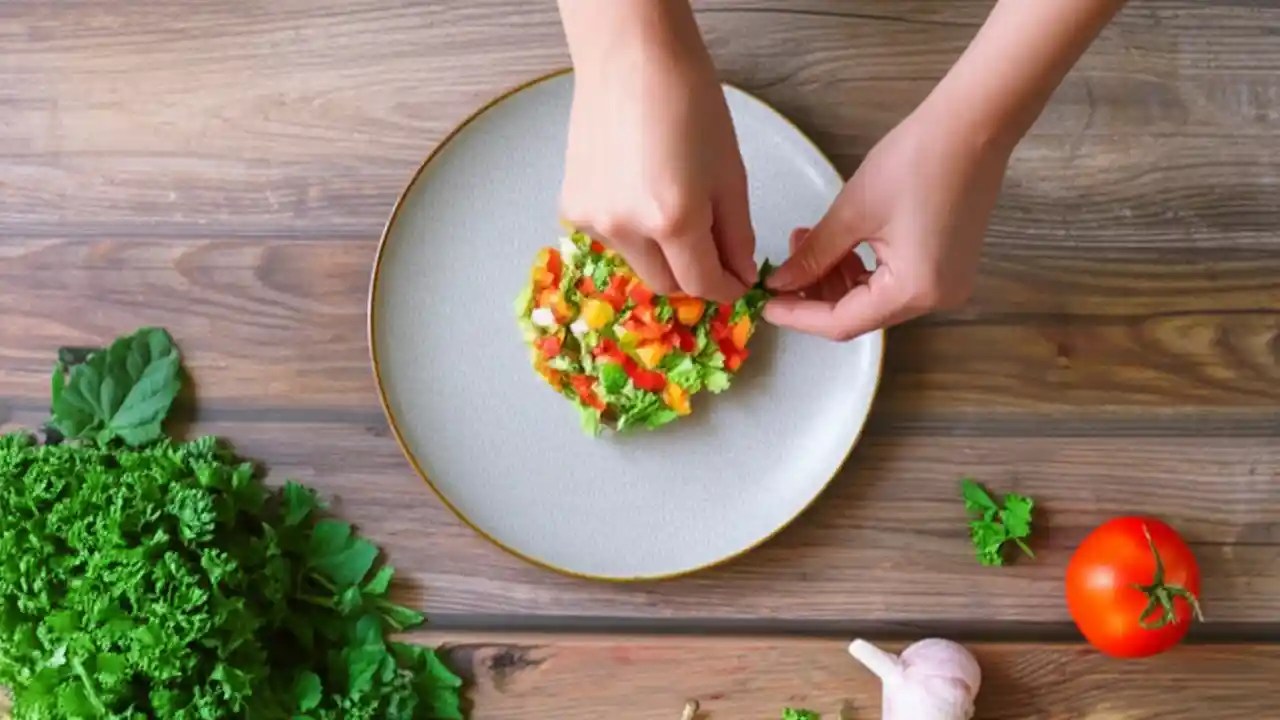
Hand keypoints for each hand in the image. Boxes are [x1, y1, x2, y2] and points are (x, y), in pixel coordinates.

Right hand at [558, 4, 754, 301]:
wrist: (630, 59)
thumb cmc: (692, 104)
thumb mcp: (730, 172)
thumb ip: (737, 235)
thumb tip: (739, 275)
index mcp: (673, 220)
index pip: (702, 283)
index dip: (726, 288)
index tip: (737, 281)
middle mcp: (627, 230)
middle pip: (666, 283)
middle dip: (692, 275)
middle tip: (710, 248)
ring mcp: (594, 221)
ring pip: (637, 262)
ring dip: (660, 252)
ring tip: (668, 203)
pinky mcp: (572, 209)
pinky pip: (611, 238)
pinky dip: (630, 229)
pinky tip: (636, 189)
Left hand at [764, 103, 1011, 339]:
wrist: (974, 125)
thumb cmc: (916, 160)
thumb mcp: (852, 212)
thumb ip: (813, 256)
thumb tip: (781, 283)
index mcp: (913, 291)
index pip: (842, 322)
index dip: (798, 316)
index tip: (764, 304)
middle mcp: (935, 299)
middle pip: (859, 314)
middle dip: (815, 293)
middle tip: (783, 264)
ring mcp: (945, 284)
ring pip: (873, 299)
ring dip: (835, 277)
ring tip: (807, 241)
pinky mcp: (947, 267)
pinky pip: (893, 282)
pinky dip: (861, 268)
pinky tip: (837, 243)